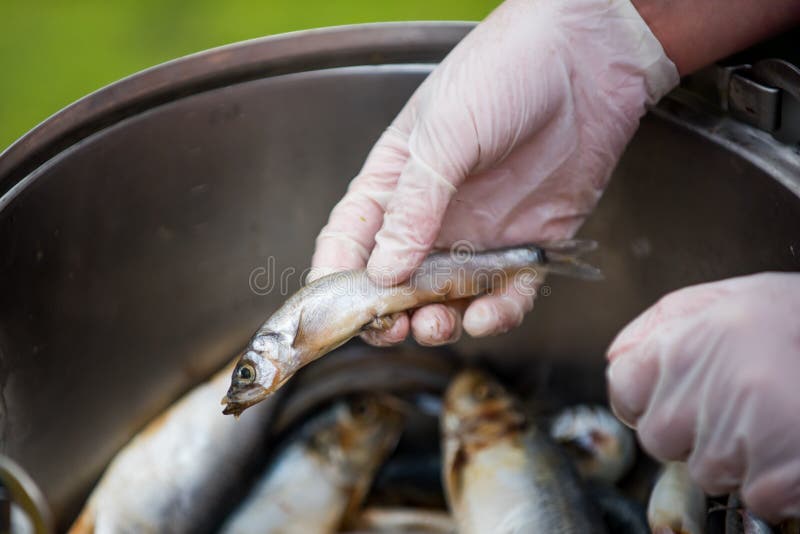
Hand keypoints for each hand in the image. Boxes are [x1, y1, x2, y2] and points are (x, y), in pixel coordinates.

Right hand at [311, 0, 677, 345]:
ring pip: (446, 300)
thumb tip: (383, 271)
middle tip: (389, 327)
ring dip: (436, 322)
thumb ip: (413, 204)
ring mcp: (480, 235)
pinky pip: (505, 296)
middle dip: (386, 312)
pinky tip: (486, 316)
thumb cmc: (504, 72)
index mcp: (396, 181)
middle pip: (395, 282)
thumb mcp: (444, 133)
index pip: (351, 238)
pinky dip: (494, 315)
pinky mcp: (527, 248)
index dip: (336, 277)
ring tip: (436, 324)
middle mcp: (433, 216)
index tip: (333, 309)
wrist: (589, 57)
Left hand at [607, 272, 799, 521]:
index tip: (677, 393)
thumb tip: (618, 356)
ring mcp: (736, 438)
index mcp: (683, 343)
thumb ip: (666, 325)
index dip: (647, 395)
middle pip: (659, 438)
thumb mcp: (733, 298)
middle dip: (691, 429)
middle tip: (742, 402)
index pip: (623, 387)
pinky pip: (752, 496)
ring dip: (737, 456)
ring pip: (706, 471)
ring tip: (780, 416)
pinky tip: (798, 443)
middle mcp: (701, 390)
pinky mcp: (773, 478)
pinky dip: (777, 482)